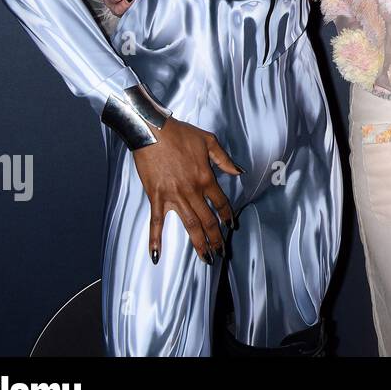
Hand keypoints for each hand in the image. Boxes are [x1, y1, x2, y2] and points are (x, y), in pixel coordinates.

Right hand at [131, 116, 242, 263]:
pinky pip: (157, 222)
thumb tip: (238, 172)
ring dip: (199, 243)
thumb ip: (224, 159)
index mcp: (206, 177)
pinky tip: (156, 255)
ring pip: (190, 225)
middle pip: (208, 219)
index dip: (227, 216)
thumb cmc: (179, 133)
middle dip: (216, 238)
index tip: (231, 227)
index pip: (221, 203)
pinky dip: (155, 239)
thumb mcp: (208, 141)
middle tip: (221, 252)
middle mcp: (193, 190)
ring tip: (206, 257)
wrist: (152, 131)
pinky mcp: (157, 197)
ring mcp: (174, 196)